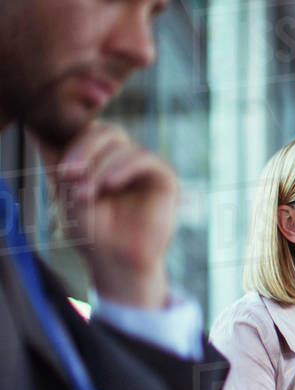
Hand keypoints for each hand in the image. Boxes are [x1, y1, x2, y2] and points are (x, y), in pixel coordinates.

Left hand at [38, 122, 177, 307]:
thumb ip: (57, 160)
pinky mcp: (164, 177)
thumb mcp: (66, 191)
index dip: (72, 143)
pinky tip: (110, 185)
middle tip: (68, 173)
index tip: (61, 171)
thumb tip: (36, 128)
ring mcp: (144, 166)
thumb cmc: (92, 231)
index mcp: (102, 158)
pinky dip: (123, 167)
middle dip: (83, 149)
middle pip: (105, 130)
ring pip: (121, 144)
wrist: (117, 260)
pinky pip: (143, 158)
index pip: (88, 132)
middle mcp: (124, 158)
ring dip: (98, 167)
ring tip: (86, 195)